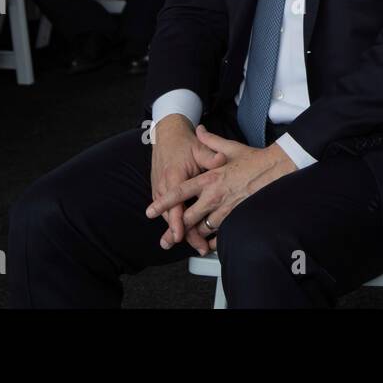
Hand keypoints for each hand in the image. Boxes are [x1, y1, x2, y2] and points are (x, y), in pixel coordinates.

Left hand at [146, 126, 297, 245]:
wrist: (275, 168)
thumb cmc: (253, 159)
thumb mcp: (229, 147)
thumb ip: (210, 141)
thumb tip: (199, 129)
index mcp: (208, 178)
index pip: (180, 193)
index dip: (163, 203)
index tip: (150, 211)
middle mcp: (214, 195)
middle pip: (188, 217)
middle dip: (176, 229)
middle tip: (167, 238)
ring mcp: (225, 208)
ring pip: (202, 227)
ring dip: (194, 234)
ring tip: (188, 240)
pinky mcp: (236, 215)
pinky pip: (220, 233)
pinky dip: (213, 239)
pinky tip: (210, 241)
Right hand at [148, 115, 227, 253]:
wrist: (167, 136)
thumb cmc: (185, 143)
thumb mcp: (199, 148)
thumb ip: (211, 156)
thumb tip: (222, 160)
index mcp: (174, 176)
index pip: (174, 203)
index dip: (177, 221)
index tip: (181, 235)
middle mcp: (164, 185)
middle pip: (171, 216)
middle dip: (182, 234)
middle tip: (198, 247)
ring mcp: (160, 190)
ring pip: (168, 216)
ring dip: (179, 231)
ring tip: (195, 245)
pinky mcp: (160, 192)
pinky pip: (167, 211)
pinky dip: (176, 223)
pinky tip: (186, 234)